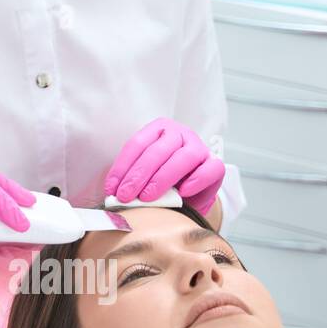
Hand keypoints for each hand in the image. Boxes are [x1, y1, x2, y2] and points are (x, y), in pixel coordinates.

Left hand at [104, 117, 224, 215]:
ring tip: (147, 197)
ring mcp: (198, 146)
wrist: (191, 189)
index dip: (122, 167)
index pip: (137, 144)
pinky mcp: (214, 163)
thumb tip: (113, 192)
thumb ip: (132, 178)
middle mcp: (179, 133)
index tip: (111, 188)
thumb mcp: (144, 174)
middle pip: (157, 151)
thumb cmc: (163, 179)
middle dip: (138, 175)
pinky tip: (182, 193)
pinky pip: (210, 169)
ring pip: (183, 158)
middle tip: (125, 195)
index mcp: (158, 129)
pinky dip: (196, 181)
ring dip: (162, 179)